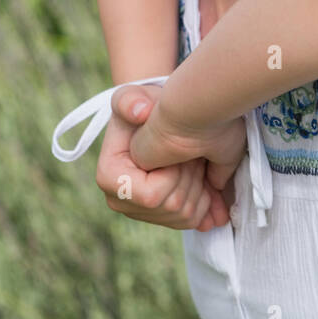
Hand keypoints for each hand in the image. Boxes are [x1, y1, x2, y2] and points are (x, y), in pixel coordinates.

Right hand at [96, 84, 230, 231]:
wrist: (160, 122)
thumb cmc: (145, 107)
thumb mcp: (135, 97)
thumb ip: (131, 100)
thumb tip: (140, 112)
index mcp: (109, 178)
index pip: (153, 196)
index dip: (174, 176)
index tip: (182, 152)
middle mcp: (119, 202)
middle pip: (171, 207)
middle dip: (192, 179)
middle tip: (195, 153)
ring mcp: (140, 214)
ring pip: (185, 216)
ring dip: (201, 187)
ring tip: (197, 161)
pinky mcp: (160, 219)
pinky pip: (193, 221)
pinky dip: (207, 203)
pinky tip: (206, 181)